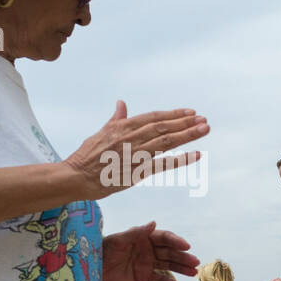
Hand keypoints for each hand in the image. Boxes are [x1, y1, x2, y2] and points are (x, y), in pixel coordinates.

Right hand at [63, 101, 208, 198]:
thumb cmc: (87, 156)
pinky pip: (163, 164)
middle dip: (186, 123)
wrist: (76, 177)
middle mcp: (131, 137)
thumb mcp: (100, 132)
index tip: (190, 112)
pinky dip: (181, 159)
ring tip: (205, 129)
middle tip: (204, 120)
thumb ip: (116, 119)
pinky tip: (197, 155)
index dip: (173, 114)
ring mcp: (135, 154)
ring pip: (166, 142)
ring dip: (188, 135)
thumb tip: (122, 104)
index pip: (153, 117)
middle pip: (163, 127)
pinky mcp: (137, 172)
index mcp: (122, 127)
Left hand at [102, 223, 198, 280]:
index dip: (176, 241)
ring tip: (193, 273)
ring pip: (169, 265)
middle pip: (170, 252)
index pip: (164, 238)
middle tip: (195, 262)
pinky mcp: (144, 276)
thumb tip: (154, 223)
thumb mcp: (119, 240)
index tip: (186, 246)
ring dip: (181, 268)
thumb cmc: (103, 249)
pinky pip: (159, 278)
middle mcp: (149, 250)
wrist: (92, 268)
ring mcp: (148, 263)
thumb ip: (136, 232)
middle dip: (183, 257)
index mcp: (144, 237)